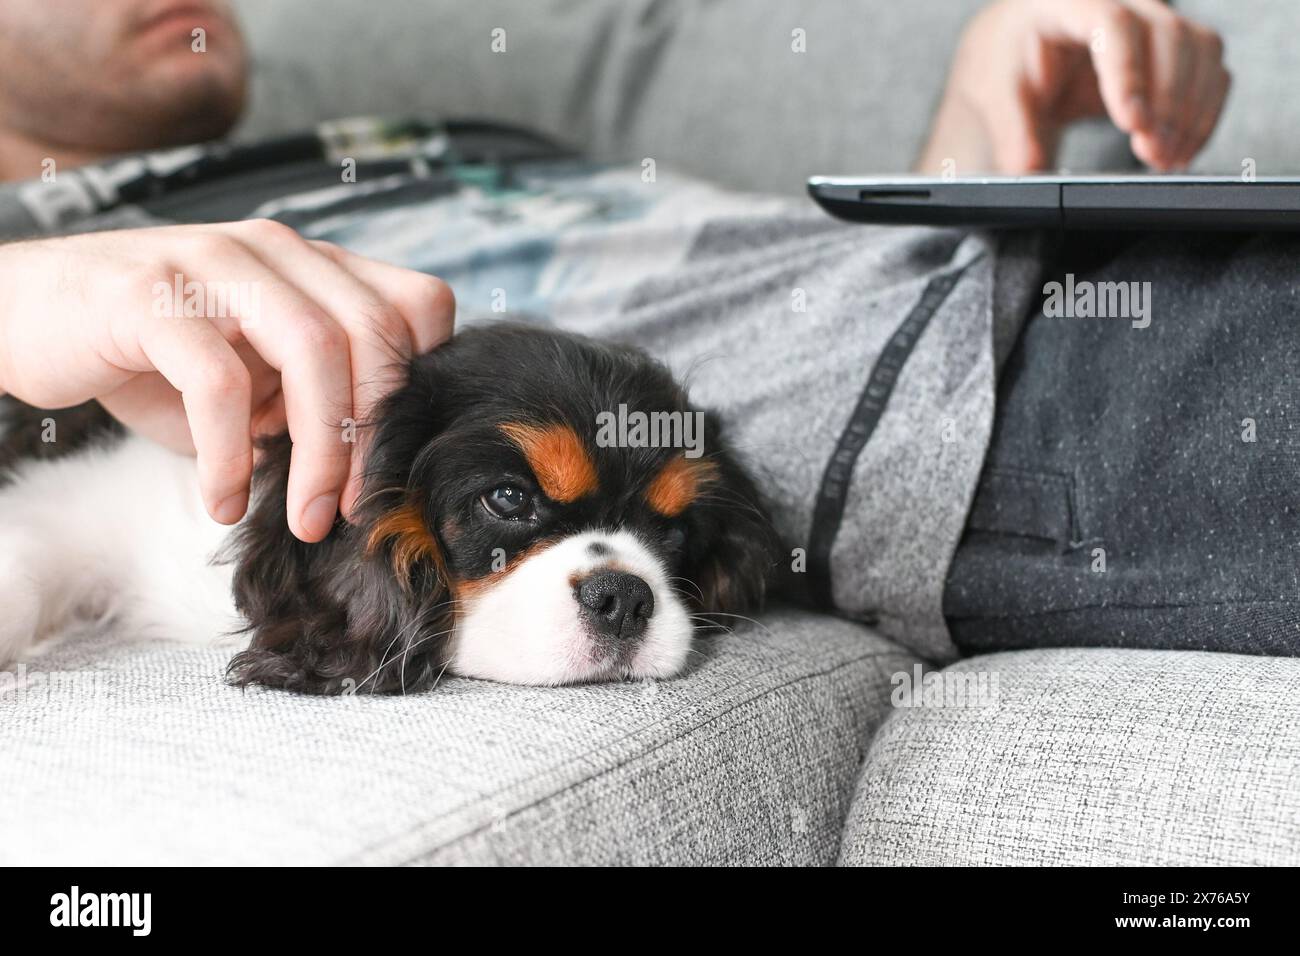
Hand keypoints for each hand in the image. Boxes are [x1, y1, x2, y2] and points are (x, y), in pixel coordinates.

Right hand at [0, 220, 454, 541]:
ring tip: (304, 517)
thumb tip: (377, 470)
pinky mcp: (149, 293)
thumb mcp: (254, 383)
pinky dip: (231, 455)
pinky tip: (222, 500)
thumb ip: (315, 404)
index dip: (424, 381)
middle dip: (374, 435)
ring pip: (313, 350)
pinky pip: (219, 382)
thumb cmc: (154, 360)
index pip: (421, 303)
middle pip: (376, 332)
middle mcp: (276, 251)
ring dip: (321, 451)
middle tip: (351, 508)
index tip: (398, 455)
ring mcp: (214, 262)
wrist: (25, 318)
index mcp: (314, 266)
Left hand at [917, 0, 1229, 173]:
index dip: (1128, 73)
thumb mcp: (999, 95)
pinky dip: (1203, 112)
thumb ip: (1013, 133)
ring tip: (1166, 157)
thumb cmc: (1011, 60)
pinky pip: (1210, 70)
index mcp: (1070, 3)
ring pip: (1200, 50)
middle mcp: (1122, 1)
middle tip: (1152, 153)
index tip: (1131, 123)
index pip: (1111, 25)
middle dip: (1167, 101)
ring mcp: (1154, 20)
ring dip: (1192, 110)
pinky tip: (1182, 148)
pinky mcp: (1175, 47)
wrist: (1025, 46)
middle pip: (1167, 36)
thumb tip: (1027, 171)